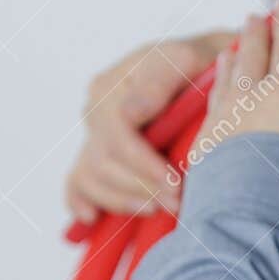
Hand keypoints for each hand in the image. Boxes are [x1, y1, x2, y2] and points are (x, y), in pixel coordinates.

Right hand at [66, 28, 234, 223]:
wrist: (201, 70)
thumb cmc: (195, 65)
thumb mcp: (184, 60)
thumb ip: (158, 82)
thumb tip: (132, 112)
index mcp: (109, 88)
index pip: (117, 135)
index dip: (144, 165)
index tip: (175, 183)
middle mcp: (94, 111)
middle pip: (103, 162)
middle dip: (140, 187)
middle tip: (177, 203)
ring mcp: (93, 135)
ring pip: (90, 177)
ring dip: (121, 201)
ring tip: (156, 210)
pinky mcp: (97, 154)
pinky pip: (77, 181)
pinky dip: (80, 201)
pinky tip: (93, 218)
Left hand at [193, 0, 278, 168]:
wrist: (245, 216)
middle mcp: (250, 95)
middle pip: (254, 53)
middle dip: (257, 32)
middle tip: (257, 17)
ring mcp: (223, 115)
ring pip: (228, 74)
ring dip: (234, 56)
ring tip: (234, 46)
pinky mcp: (204, 138)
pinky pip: (213, 101)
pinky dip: (218, 86)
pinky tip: (218, 87)